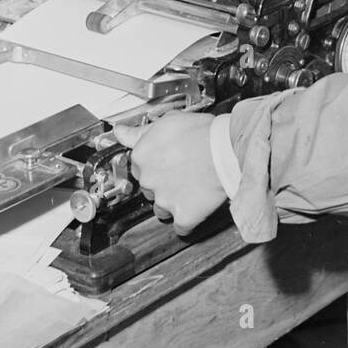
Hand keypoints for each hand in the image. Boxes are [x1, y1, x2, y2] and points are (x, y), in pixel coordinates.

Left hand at [111, 113, 226, 234]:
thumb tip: (120, 132)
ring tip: (190, 188)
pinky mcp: (183, 216)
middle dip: (163, 183)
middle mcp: (148, 180)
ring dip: (172, 202)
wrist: (227, 150)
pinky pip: (181, 226)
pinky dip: (187, 220)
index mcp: (141, 156)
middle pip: (149, 188)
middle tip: (182, 172)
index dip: (155, 163)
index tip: (166, 162)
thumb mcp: (168, 121)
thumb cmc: (203, 133)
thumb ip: (139, 131)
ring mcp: (164, 200)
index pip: (139, 166)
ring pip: (161, 209)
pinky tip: (196, 206)